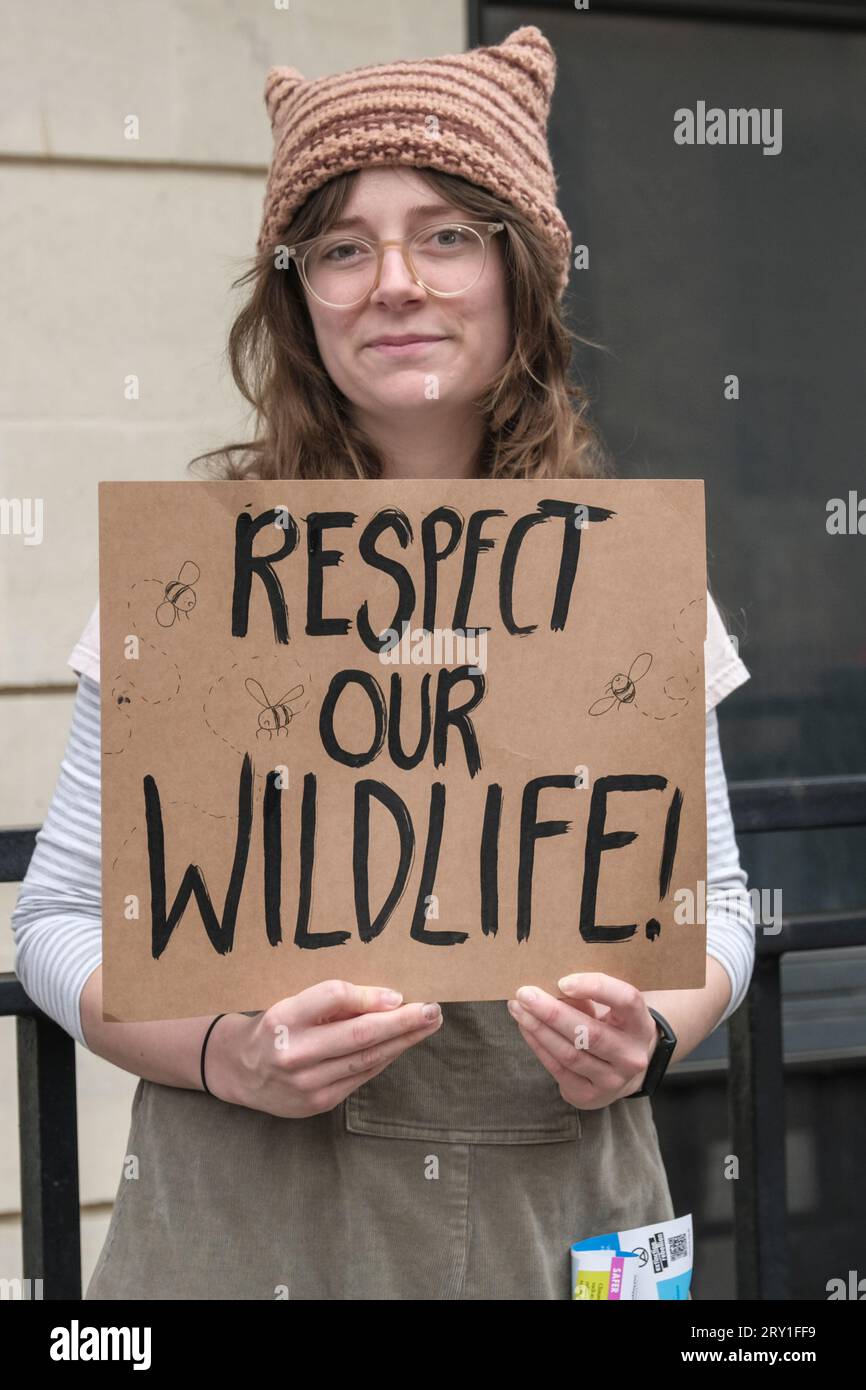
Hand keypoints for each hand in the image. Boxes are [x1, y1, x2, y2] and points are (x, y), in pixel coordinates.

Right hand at [205, 979, 441, 1117]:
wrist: (239, 1071)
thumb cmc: (274, 1027)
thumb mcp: (292, 1003)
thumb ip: (331, 1001)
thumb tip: (387, 999)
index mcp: (284, 1018)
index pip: (333, 997)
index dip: (370, 996)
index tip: (399, 994)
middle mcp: (293, 1052)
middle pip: (359, 1033)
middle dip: (403, 1022)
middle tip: (433, 1010)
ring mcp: (306, 1083)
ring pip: (366, 1058)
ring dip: (402, 1041)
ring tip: (427, 1025)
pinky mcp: (318, 1103)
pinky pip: (360, 1076)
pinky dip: (384, 1059)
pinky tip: (401, 1045)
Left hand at [506, 972, 659, 1109]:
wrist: (624, 1072)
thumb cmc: (613, 1027)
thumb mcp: (612, 1010)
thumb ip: (588, 998)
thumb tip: (549, 988)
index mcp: (640, 1024)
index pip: (626, 1000)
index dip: (595, 987)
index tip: (562, 980)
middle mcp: (631, 1055)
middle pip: (591, 1033)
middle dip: (552, 1012)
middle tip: (524, 994)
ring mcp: (613, 1080)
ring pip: (570, 1053)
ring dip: (538, 1029)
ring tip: (518, 1009)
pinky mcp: (590, 1096)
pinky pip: (558, 1069)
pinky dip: (538, 1045)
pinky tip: (525, 1028)